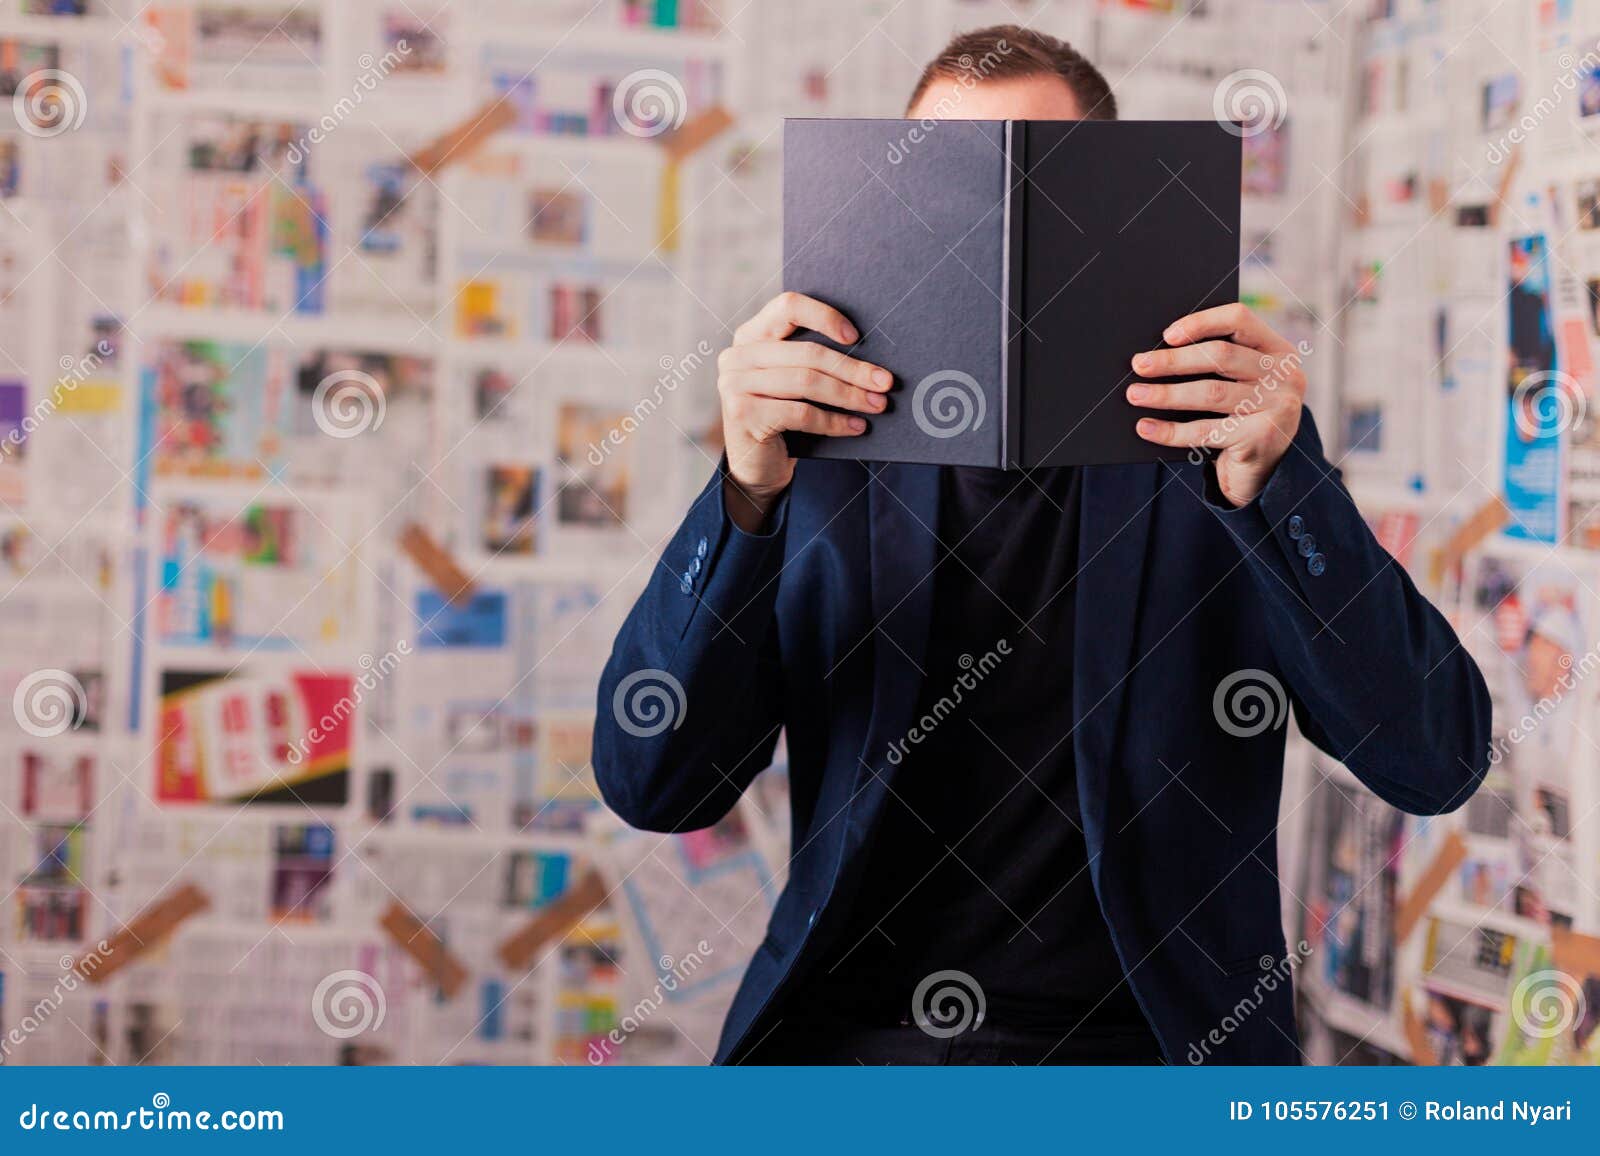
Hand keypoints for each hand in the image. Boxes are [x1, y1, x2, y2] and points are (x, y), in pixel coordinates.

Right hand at [718, 292, 893, 530]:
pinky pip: (801, 413)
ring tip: (876, 405)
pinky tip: (856, 426)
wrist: (755, 466)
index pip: (788, 307)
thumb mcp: (791, 383)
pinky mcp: (743, 414)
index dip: (824, 317)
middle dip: (852, 369)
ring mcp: (735, 385)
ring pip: (806, 381)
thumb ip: (812, 362)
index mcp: (750, 335)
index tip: (855, 336)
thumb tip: (870, 358)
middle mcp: (737, 356)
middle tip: (884, 381)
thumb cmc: (781, 417)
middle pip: (807, 353)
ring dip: (848, 395)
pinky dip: (834, 421)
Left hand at [1126, 302, 1307, 507]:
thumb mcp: (1242, 383)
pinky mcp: (1261, 438)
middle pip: (1221, 356)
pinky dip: (1170, 430)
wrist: (1265, 470)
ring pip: (1210, 393)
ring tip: (1136, 394)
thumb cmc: (1242, 417)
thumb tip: (1158, 354)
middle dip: (1174, 361)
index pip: (1240, 320)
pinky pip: (1205, 431)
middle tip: (1139, 365)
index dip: (1201, 323)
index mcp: (1278, 350)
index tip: (1166, 335)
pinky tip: (1146, 427)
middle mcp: (1284, 375)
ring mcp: (1277, 407)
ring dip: (1166, 394)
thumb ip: (1219, 364)